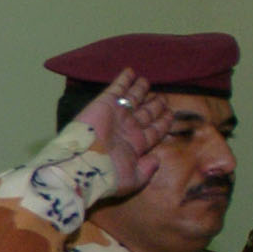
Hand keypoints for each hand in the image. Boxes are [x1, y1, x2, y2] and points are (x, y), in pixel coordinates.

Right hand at [72, 70, 169, 197]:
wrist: (82, 164)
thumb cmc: (107, 175)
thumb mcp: (133, 180)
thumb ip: (147, 170)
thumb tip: (156, 159)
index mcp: (135, 146)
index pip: (154, 131)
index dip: (163, 122)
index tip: (170, 114)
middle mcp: (127, 129)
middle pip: (146, 113)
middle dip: (154, 105)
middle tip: (163, 97)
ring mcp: (116, 115)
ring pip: (133, 99)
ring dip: (140, 90)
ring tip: (146, 81)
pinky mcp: (104, 104)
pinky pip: (116, 89)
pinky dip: (123, 80)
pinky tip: (130, 71)